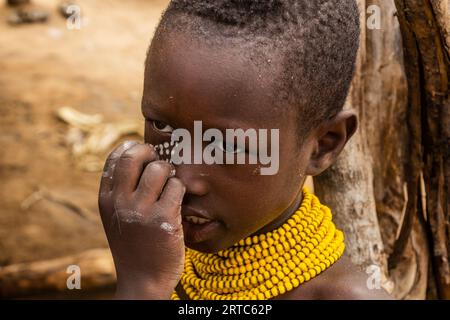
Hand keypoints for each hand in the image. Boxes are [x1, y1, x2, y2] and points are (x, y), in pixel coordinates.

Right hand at [98, 141, 185, 298]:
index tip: (144, 152)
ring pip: (160, 168)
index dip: (132, 148)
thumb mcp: (117, 217)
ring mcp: (141, 210)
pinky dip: (181, 190)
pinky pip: (177, 186)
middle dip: (150, 152)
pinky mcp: (164, 218)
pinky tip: (178, 202)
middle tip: (159, 163)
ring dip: (170, 173)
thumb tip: (138, 156)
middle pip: (134, 155)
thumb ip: (122, 191)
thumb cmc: (134, 245)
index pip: (115, 158)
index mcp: (106, 199)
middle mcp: (120, 201)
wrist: (143, 280)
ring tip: (170, 186)